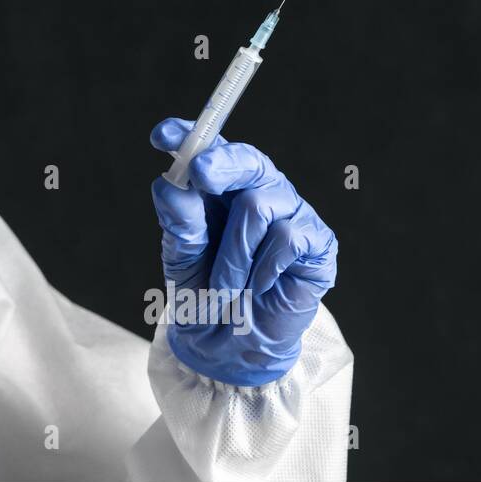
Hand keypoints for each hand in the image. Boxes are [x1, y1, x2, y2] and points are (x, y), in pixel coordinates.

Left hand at [149, 117, 338, 386]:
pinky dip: (263, 269)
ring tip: (225, 288)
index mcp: (220, 187)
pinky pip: (287, 238)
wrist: (231, 346)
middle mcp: (258, 190)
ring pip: (258, 205)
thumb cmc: (205, 292)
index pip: (208, 149)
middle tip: (200, 176)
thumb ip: (180, 222)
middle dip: (221, 164)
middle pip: (247, 159)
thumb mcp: (183, 257)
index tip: (162, 135)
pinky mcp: (317, 242)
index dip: (188, 136)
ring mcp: (292, 212)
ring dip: (232, 254)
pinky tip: (259, 287)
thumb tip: (169, 186)